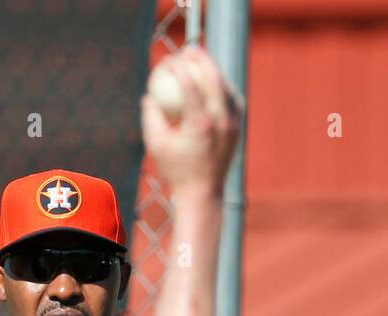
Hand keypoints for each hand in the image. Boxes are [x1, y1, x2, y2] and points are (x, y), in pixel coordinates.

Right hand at [141, 46, 243, 197]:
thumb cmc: (175, 170)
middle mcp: (221, 121)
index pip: (189, 86)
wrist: (203, 193)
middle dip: (201, 59)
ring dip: (213, 70)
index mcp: (200, 125)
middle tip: (188, 50)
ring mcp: (233, 123)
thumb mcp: (155, 144)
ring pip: (226, 86)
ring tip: (200, 61)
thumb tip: (148, 95)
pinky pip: (232, 99)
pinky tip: (211, 80)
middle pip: (213, 78)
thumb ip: (151, 117)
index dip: (177, 69)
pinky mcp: (238, 127)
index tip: (167, 62)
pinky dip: (221, 86)